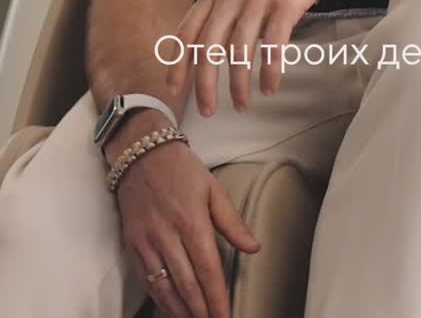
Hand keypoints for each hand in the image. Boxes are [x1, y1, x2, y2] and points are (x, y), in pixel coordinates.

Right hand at [117, 139, 259, 317]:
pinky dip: (160, 299)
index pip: (208, 270)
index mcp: (192, 221)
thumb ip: (232, 222)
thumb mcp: (213, 188)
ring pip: (165, 288)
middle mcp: (168, 235)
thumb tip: (254, 247)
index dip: (218, 299)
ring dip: (181, 311)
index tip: (226, 317)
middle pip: (187, 285)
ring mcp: (147, 242)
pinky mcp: (132, 244)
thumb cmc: (181, 169)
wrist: (141, 152)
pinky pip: (146, 280)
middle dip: (202, 311)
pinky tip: (172, 308)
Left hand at [169, 0, 357, 114]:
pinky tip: (270, 87)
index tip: (174, 90)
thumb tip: (211, 46)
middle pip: (208, 47)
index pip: (188, 31)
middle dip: (205, 84)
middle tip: (207, 110)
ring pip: (240, 51)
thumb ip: (223, 7)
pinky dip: (270, 71)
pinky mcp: (287, 2)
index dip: (178, 63)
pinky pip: (273, 44)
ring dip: (238, 84)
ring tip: (241, 104)